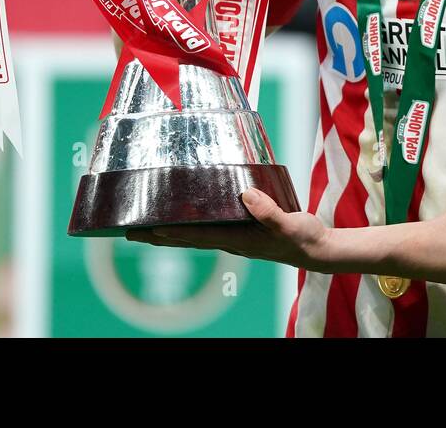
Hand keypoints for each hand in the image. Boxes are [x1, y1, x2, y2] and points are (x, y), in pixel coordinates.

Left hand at [125, 188, 332, 271]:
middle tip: (128, 230)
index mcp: (238, 239)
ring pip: (193, 234)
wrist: (317, 250)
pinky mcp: (242, 230)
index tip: (146, 228)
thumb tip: (246, 195)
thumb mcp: (289, 224)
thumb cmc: (303, 238)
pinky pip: (208, 228)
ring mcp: (234, 238)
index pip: (197, 235)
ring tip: (145, 226)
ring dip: (169, 231)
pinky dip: (189, 224)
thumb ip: (269, 211)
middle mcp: (231, 241)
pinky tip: (185, 217)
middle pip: (186, 238)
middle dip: (157, 235)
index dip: (170, 232)